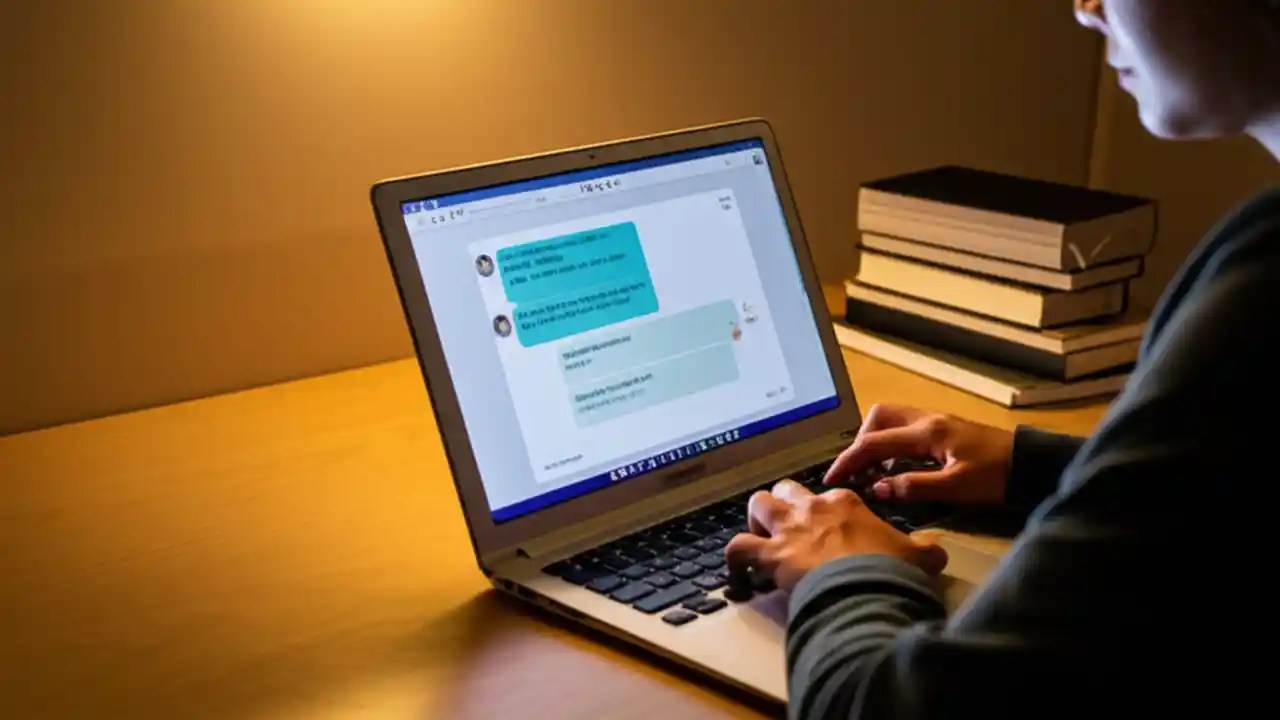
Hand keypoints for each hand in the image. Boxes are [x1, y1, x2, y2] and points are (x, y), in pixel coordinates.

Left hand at [724, 479, 947, 592]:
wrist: (868, 589)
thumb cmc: (892, 569)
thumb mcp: (919, 556)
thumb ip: (925, 549)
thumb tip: (936, 551)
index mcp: (846, 502)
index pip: (830, 494)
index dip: (826, 511)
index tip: (831, 529)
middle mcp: (812, 508)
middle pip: (787, 489)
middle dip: (784, 504)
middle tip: (789, 527)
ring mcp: (788, 529)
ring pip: (758, 504)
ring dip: (756, 520)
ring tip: (761, 538)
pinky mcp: (770, 555)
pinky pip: (738, 547)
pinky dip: (734, 557)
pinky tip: (737, 569)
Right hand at [825, 404, 1013, 504]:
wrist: (1033, 465)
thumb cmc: (997, 476)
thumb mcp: (955, 487)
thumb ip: (913, 487)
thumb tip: (877, 489)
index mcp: (927, 432)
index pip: (874, 442)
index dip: (848, 461)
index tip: (831, 479)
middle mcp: (927, 419)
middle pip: (878, 418)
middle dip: (860, 442)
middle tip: (857, 472)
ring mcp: (936, 421)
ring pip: (891, 419)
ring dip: (875, 441)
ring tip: (873, 471)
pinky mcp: (944, 428)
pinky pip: (905, 428)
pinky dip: (892, 443)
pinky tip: (896, 467)